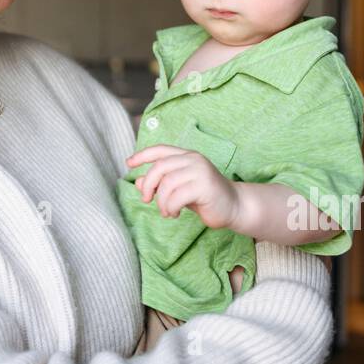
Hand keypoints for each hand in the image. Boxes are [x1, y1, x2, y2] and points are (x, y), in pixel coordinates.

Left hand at [126, 144, 240, 229]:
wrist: (235, 207)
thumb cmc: (205, 198)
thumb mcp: (178, 189)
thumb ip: (160, 184)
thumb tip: (137, 182)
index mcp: (187, 156)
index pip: (160, 150)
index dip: (142, 155)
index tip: (129, 163)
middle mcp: (193, 159)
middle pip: (159, 167)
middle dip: (148, 185)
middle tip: (147, 200)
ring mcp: (200, 171)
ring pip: (167, 183)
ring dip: (162, 202)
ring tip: (167, 212)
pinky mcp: (205, 186)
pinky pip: (177, 196)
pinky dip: (170, 207)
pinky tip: (175, 214)